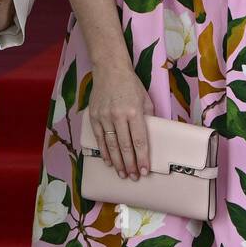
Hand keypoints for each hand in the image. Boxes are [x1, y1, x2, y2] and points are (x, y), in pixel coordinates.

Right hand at [88, 61, 154, 181]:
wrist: (109, 69)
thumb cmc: (131, 84)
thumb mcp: (145, 98)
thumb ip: (148, 117)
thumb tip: (151, 136)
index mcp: (134, 112)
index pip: (139, 140)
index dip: (142, 157)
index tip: (144, 170)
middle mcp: (119, 116)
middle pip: (125, 146)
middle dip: (130, 164)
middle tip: (133, 177)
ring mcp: (104, 117)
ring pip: (111, 145)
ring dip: (117, 162)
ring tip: (122, 174)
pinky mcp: (94, 117)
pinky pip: (99, 138)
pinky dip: (104, 152)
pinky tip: (109, 162)